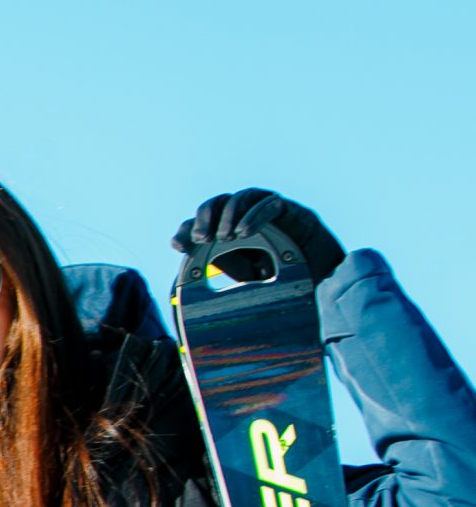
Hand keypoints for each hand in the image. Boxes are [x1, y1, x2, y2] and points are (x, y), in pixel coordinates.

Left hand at [171, 188, 344, 282]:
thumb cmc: (285, 285)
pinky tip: (244, 233)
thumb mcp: (245, 288)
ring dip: (228, 214)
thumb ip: (220, 290)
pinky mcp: (291, 211)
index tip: (179, 245)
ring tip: (223, 237)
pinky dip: (254, 215)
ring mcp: (268, 212)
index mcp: (230, 235)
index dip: (186, 230)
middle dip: (204, 218)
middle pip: (217, 203)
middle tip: (201, 239)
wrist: (326, 282)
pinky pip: (269, 203)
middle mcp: (247, 219)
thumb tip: (187, 308)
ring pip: (241, 198)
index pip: (202, 224)